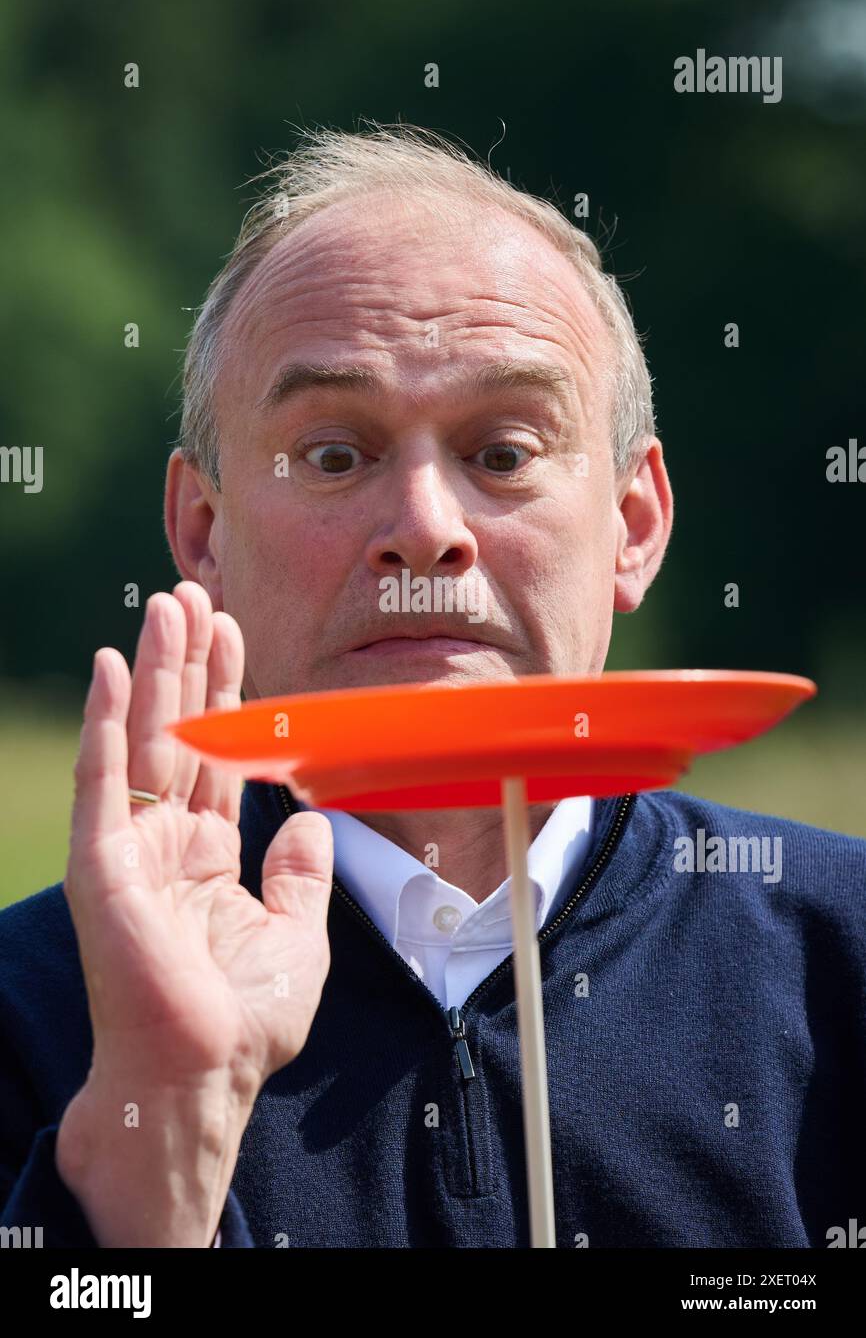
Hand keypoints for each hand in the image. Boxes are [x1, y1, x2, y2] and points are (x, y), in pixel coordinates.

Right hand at [56, 582, 332, 1243]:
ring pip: (141, 739)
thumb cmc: (245, 1020)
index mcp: (209, 855)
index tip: (232, 632)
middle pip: (178, 731)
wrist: (202, 1077)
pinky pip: (102, 780)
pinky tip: (107, 667)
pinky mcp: (102, 865)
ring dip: (151, 670)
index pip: (217, 753)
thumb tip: (311, 821)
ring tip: (163, 606)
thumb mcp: (299, 935)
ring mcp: (130, 850)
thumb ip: (302, 874)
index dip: (226, 693)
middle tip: (192, 594)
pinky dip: (101, 721)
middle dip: (187, 663)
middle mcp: (166, 842)